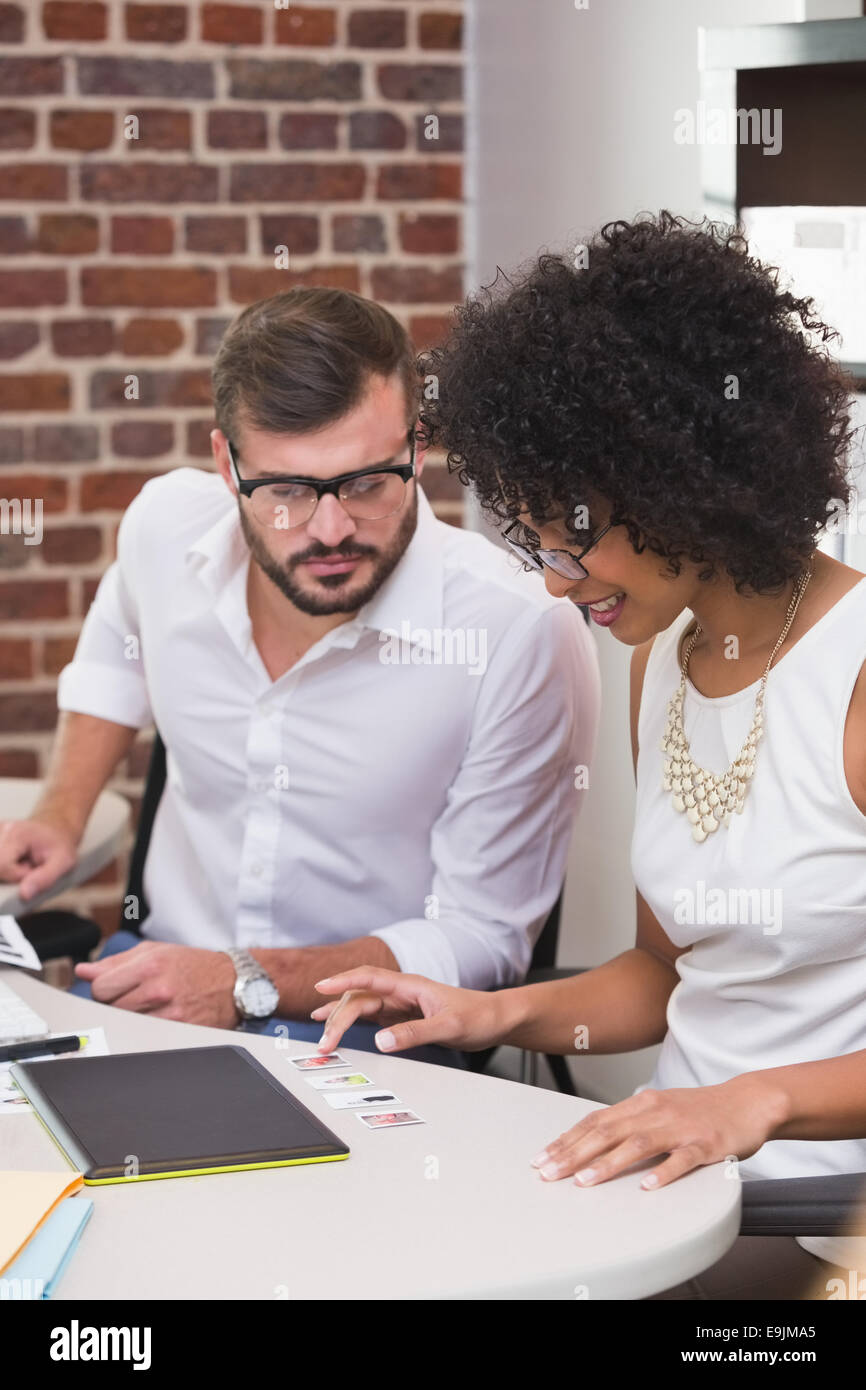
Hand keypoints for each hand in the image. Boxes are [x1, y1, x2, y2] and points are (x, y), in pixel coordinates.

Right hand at [0, 816, 76, 899]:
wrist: (55, 828)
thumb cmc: (60, 845)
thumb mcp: (63, 862)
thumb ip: (45, 879)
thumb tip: (23, 895)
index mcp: (17, 833)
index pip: (3, 866)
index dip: (17, 876)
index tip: (33, 870)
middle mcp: (2, 830)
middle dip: (11, 874)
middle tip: (28, 866)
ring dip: (7, 871)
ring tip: (23, 862)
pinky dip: (5, 867)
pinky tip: (15, 860)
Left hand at [75, 941, 240, 1028]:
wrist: (232, 982)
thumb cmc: (192, 965)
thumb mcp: (156, 951)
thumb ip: (116, 962)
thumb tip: (84, 971)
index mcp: (151, 965)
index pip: (101, 987)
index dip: (103, 989)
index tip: (112, 988)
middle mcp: (159, 990)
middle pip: (111, 1009)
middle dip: (116, 1003)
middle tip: (134, 996)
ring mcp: (169, 1015)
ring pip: (126, 1025)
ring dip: (131, 1018)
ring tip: (148, 1007)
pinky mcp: (178, 1033)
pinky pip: (145, 1036)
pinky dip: (146, 1030)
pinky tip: (159, 1018)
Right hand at [311, 966, 503, 1053]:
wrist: (496, 1019)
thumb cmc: (478, 1016)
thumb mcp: (448, 1027)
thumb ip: (415, 1033)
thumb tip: (381, 1040)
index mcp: (410, 985)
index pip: (369, 978)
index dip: (343, 981)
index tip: (321, 988)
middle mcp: (401, 991)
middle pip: (359, 997)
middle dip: (338, 1016)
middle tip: (325, 1042)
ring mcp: (400, 1003)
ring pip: (362, 1005)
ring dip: (341, 1018)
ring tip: (321, 1035)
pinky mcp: (402, 1015)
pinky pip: (370, 1015)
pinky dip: (351, 1020)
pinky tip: (336, 1024)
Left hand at [530, 1075, 789, 1189]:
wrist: (748, 1101)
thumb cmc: (701, 1109)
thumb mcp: (659, 1109)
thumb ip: (628, 1122)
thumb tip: (590, 1139)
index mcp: (641, 1104)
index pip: (595, 1121)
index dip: (566, 1140)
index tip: (542, 1157)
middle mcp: (656, 1112)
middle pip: (608, 1132)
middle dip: (574, 1154)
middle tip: (549, 1173)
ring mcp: (681, 1127)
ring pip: (639, 1144)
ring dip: (608, 1164)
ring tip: (585, 1181)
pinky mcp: (707, 1144)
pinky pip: (683, 1159)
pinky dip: (663, 1172)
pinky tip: (647, 1185)